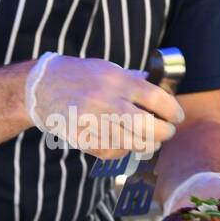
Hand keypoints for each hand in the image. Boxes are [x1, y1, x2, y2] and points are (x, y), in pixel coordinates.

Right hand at [25, 53, 183, 158]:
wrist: (42, 87)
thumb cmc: (81, 76)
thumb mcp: (108, 69)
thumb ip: (134, 81)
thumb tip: (163, 92)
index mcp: (115, 80)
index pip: (155, 98)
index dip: (172, 111)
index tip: (177, 116)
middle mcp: (104, 100)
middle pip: (146, 125)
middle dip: (164, 132)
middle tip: (167, 131)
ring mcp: (91, 121)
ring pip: (131, 143)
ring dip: (147, 144)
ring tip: (151, 140)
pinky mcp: (81, 138)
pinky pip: (112, 151)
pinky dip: (124, 150)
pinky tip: (126, 144)